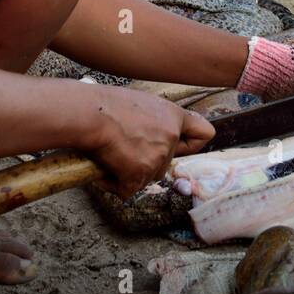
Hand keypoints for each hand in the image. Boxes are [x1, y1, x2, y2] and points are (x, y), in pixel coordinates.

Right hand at [83, 85, 214, 200]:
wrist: (90, 114)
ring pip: (148, 176)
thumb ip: (154, 120)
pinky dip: (114, 184)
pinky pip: (128, 190)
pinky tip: (103, 171)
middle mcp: (170, 138)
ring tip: (111, 156)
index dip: (190, 143)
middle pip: (166, 162)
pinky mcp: (139, 175)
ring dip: (131, 172)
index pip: (203, 133)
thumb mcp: (140, 104)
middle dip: (147, 161)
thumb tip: (148, 135)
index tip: (178, 145)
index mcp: (173, 117)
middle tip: (124, 149)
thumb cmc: (106, 104)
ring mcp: (157, 158)